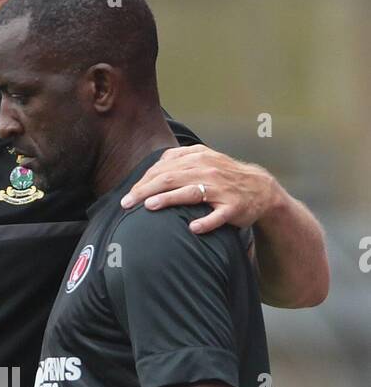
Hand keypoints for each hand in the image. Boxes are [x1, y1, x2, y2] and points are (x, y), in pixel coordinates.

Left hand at [121, 145, 276, 235]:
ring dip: (169, 199)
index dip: (143, 181)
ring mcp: (221, 189)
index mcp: (198, 158)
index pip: (164, 168)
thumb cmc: (224, 175)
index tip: (127, 195)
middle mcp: (208, 171)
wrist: (259, 188)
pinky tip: (193, 228)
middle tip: (127, 203)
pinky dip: (206, 222)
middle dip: (145, 190)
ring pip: (191, 192)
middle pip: (171, 178)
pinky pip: (218, 216)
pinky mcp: (233, 208)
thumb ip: (179, 159)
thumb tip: (152, 168)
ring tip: (150, 206)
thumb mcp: (204, 159)